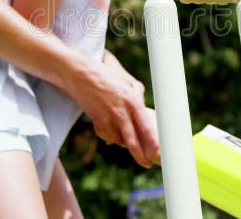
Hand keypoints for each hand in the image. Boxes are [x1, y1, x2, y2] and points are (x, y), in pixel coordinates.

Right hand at [67, 51, 159, 167]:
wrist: (81, 75)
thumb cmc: (107, 75)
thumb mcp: (128, 81)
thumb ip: (138, 93)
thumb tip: (143, 103)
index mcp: (133, 101)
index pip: (146, 127)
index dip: (153, 143)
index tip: (159, 154)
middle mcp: (121, 112)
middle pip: (132, 141)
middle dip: (140, 155)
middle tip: (147, 164)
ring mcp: (108, 118)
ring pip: (119, 140)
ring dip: (125, 145)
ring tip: (133, 147)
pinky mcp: (97, 121)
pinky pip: (107, 135)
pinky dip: (112, 137)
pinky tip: (116, 137)